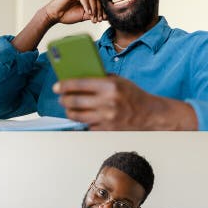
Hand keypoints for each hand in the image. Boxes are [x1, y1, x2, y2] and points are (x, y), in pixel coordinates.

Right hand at [44, 0, 106, 24]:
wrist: (54, 16)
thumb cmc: (67, 15)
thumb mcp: (83, 16)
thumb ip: (93, 15)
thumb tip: (106, 17)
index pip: (97, 1)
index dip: (101, 10)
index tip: (101, 20)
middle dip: (98, 10)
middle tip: (98, 20)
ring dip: (94, 8)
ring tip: (93, 17)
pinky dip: (87, 5)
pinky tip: (88, 12)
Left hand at [54, 76, 192, 129]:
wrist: (150, 114)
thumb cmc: (133, 95)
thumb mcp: (119, 81)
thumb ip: (101, 78)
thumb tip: (79, 77)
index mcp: (110, 86)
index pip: (79, 84)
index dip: (64, 85)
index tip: (57, 87)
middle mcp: (107, 102)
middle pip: (75, 101)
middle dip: (64, 99)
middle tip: (61, 98)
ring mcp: (107, 118)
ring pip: (77, 115)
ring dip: (69, 111)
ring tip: (68, 107)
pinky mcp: (107, 129)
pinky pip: (87, 125)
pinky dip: (83, 121)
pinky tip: (82, 116)